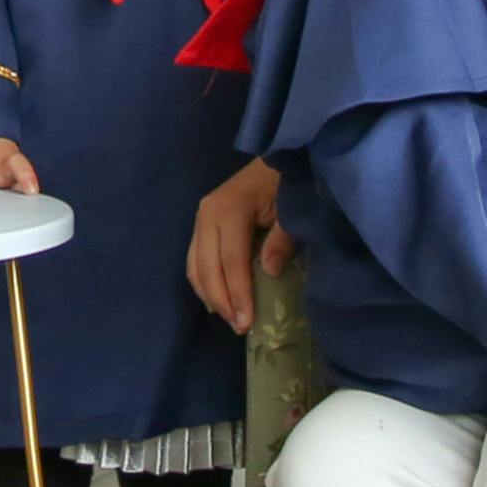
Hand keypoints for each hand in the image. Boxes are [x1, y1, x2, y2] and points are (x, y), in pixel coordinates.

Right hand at [185, 160, 286, 329]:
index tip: (246, 322)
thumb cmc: (285, 184)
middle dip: (221, 301)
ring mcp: (201, 219)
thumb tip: (269, 272)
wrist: (276, 159)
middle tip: (238, 327)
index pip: (231, 261)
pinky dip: (204, 283)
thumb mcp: (291, 209)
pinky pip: (196, 260)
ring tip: (230, 318)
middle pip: (206, 267)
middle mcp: (206, 215)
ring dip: (210, 295)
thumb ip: (282, 240)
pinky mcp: (202, 224)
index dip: (238, 294)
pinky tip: (218, 300)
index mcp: (228, 210)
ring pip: (195, 266)